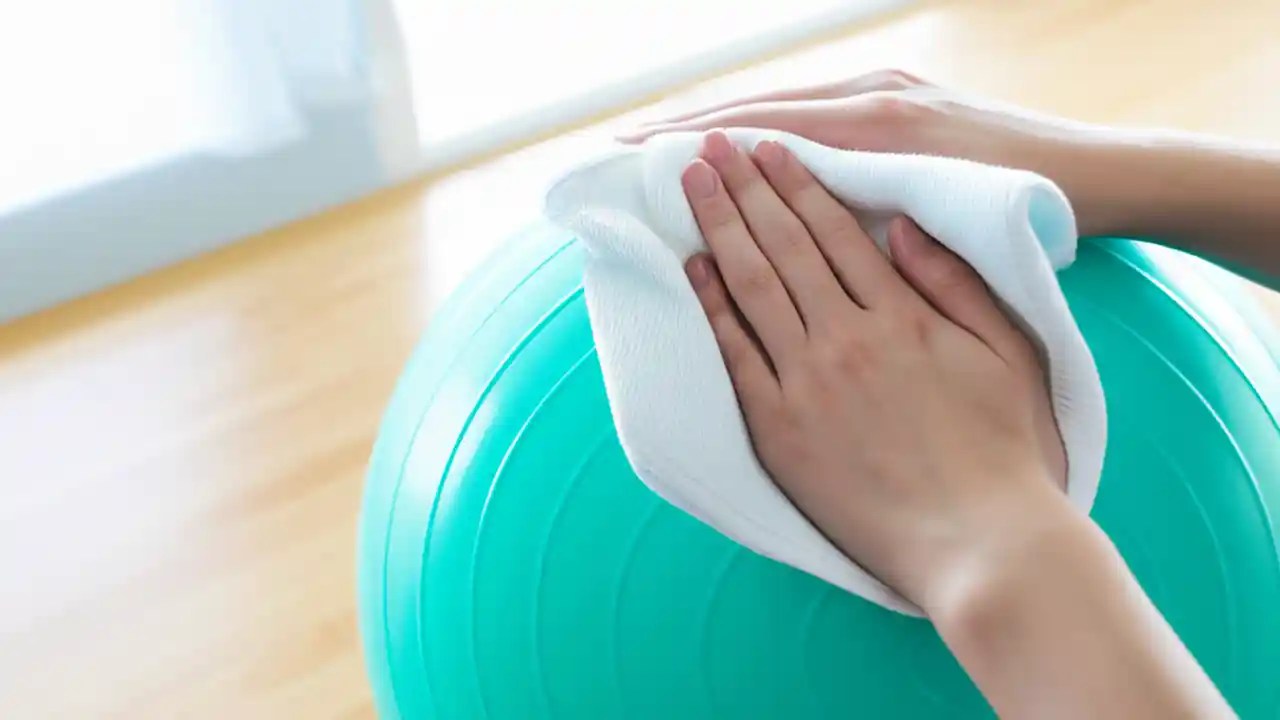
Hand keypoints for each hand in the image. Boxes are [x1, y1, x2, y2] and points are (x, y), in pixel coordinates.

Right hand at [627, 70, 1126, 237]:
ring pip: (786, 104)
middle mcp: (877, 97)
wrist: (1101, 174)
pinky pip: (818, 108)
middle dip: (694, 127)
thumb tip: (794, 220)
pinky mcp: (901, 98)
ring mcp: (889, 92)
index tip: (637, 154)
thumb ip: (871, 213)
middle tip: (627, 144)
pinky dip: (771, 122)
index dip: (698, 142)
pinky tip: (742, 137)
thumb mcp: (947, 221)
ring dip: (726, 120)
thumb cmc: (1030, 209)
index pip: (766, 127)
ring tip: (668, 141)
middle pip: (763, 109)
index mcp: (881, 126)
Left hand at [681, 130, 1066, 611]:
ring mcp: (808, 386)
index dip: (797, 185)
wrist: (981, 545)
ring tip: (692, 185)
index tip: (769, 150)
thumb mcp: (1007, 353)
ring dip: (718, 230)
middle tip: (710, 149)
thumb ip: (954, 284)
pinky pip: (735, 357)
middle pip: (784, 248)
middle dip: (745, 190)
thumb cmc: (1005, 452)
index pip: (836, 234)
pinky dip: (711, 308)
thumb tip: (901, 227)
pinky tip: (692, 269)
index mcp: (902, 318)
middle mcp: (847, 341)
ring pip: (753, 289)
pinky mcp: (779, 432)